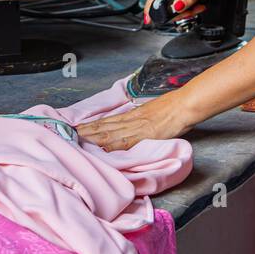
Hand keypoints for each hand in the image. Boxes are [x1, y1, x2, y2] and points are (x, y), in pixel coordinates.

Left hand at [76, 92, 192, 151]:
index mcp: (133, 114)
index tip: (78, 128)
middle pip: (105, 126)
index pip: (108, 120)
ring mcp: (138, 127)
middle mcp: (132, 120)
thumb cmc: (173, 108)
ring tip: (78, 140)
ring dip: (93, 137)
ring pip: (111, 132)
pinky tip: (102, 148)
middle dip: (87, 131)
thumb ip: (141, 118)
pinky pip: (126, 140)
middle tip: (69, 135)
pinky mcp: (145, 134)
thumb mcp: (153, 111)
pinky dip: (112, 144)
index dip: (92, 125)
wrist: (185, 105)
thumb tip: (134, 125)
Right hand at [143, 0, 232, 24]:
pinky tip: (195, 4)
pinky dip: (186, 4)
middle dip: (177, 10)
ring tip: (196, 7)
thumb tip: (175, 7)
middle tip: (189, 12)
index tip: (148, 18)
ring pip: (172, 1)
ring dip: (184, 8)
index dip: (150, 6)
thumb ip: (186, 0)